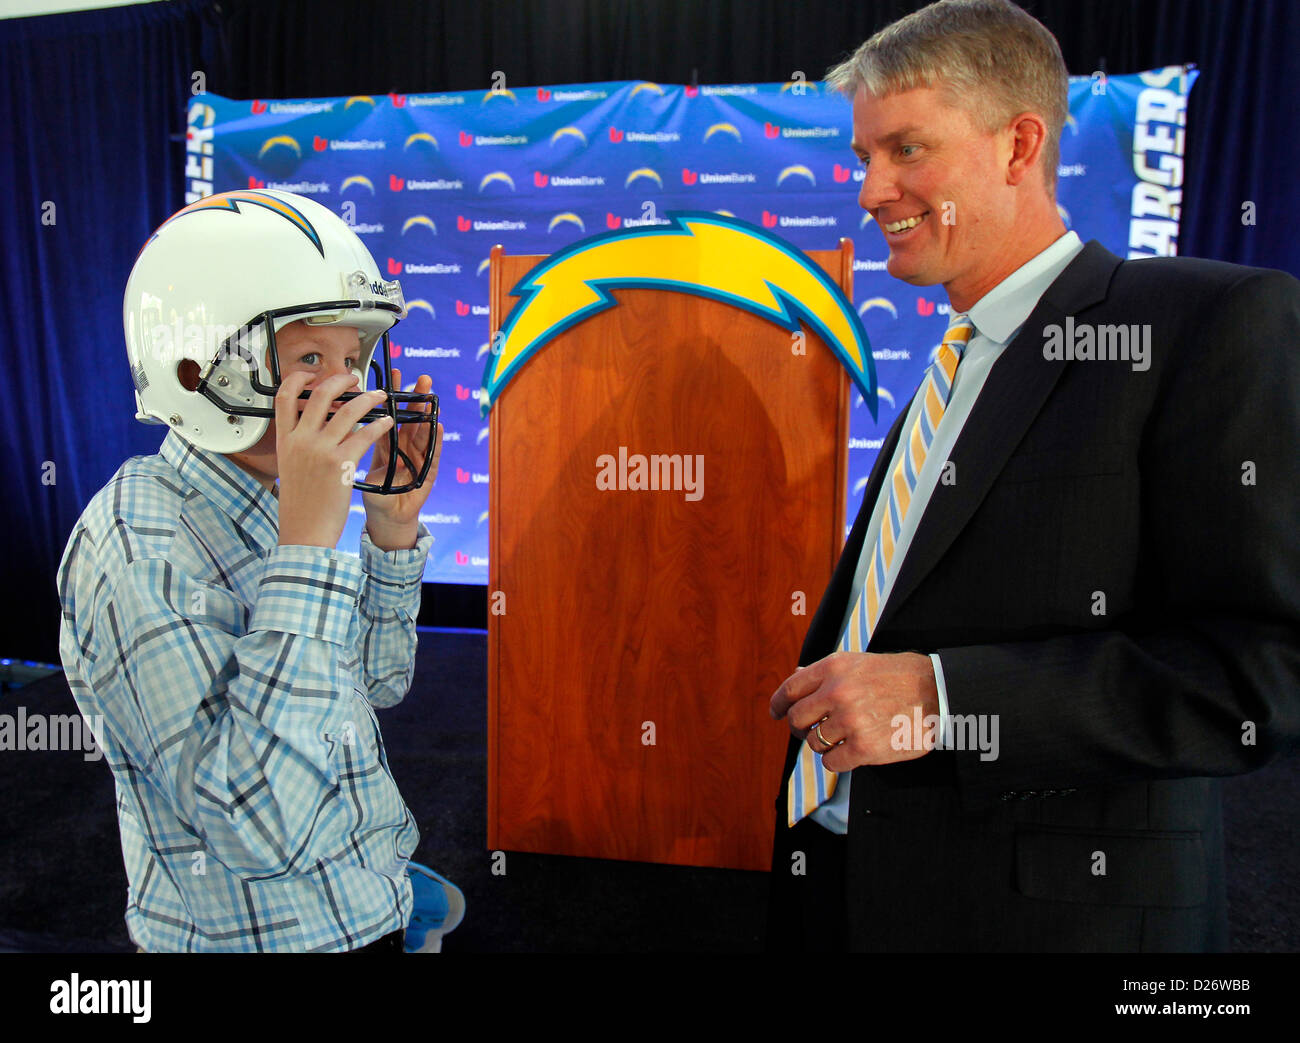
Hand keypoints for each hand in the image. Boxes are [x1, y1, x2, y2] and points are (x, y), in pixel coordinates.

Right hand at [275, 371, 392, 547]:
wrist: (304, 531)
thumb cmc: (301, 505)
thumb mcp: (290, 467)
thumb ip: (298, 444)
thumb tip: (311, 427)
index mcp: (285, 441)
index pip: (283, 397)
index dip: (298, 379)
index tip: (313, 375)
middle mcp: (300, 441)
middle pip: (319, 394)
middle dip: (340, 380)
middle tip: (354, 380)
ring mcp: (320, 451)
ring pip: (347, 410)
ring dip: (368, 398)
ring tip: (380, 396)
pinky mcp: (340, 464)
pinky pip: (365, 435)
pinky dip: (380, 425)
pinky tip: (388, 423)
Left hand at [362, 369, 441, 550]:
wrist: (385, 520)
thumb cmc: (372, 495)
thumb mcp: (352, 469)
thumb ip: (348, 448)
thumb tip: (328, 426)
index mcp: (384, 445)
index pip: (386, 414)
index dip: (390, 395)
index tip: (391, 373)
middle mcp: (402, 449)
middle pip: (408, 418)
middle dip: (413, 397)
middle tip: (420, 378)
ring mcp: (415, 461)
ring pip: (421, 432)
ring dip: (427, 413)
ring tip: (431, 396)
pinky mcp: (426, 476)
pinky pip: (432, 456)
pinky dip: (436, 440)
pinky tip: (439, 425)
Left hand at [768, 651, 939, 771]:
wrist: (938, 694)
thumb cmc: (899, 677)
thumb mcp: (859, 662)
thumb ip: (825, 672)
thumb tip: (795, 678)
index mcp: (834, 667)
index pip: (791, 688)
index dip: (778, 703)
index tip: (776, 712)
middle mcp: (838, 692)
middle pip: (796, 719)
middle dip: (800, 728)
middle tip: (810, 731)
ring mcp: (850, 721)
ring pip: (814, 743)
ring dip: (824, 744)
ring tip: (843, 737)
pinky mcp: (864, 747)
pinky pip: (832, 762)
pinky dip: (838, 761)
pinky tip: (851, 752)